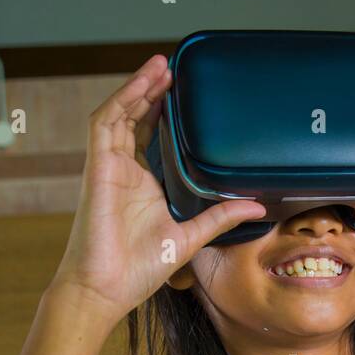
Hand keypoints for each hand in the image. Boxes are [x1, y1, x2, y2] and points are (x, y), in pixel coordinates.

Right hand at [51, 55, 266, 316]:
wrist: (105, 289)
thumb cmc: (137, 270)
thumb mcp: (190, 237)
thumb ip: (220, 217)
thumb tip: (256, 206)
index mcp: (143, 185)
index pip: (149, 136)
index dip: (161, 111)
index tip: (182, 91)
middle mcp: (124, 171)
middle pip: (134, 117)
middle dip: (152, 90)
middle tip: (173, 66)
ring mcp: (109, 167)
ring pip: (120, 113)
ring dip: (138, 87)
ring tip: (160, 64)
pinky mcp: (97, 168)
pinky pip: (105, 123)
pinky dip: (121, 100)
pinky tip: (140, 83)